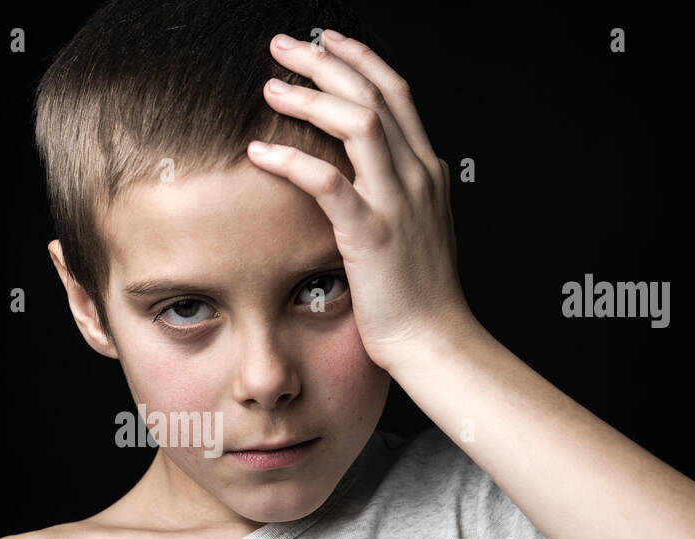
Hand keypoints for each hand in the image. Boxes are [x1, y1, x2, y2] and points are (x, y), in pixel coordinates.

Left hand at [246, 29, 479, 371]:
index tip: (326, 40)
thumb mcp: (417, 229)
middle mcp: (417, 176)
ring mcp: (397, 204)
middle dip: (326, 60)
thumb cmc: (418, 295)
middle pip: (373, 94)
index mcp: (427, 172)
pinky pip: (328, 182)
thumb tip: (369, 173)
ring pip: (357, 122)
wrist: (435, 341)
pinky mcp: (371, 236)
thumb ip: (398, 193)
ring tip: (271, 85)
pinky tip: (259, 150)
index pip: (396, 93)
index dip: (359, 59)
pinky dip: (292, 159)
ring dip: (310, 96)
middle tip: (281, 45)